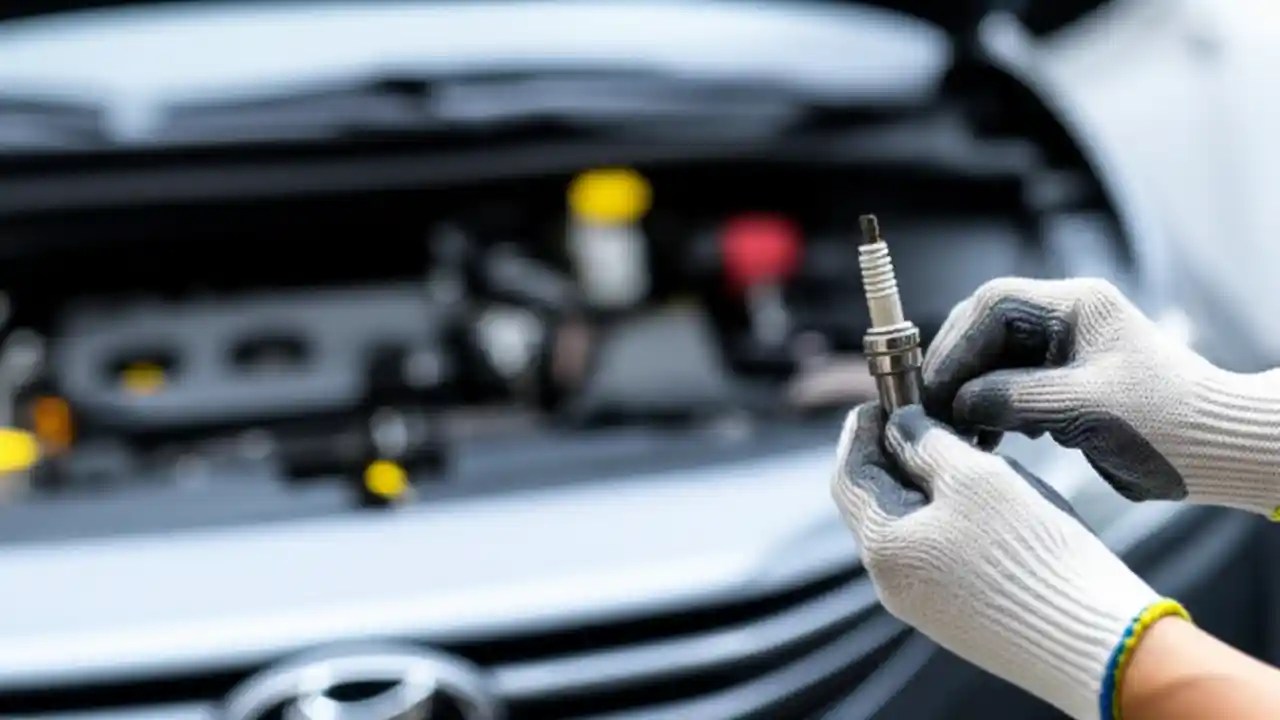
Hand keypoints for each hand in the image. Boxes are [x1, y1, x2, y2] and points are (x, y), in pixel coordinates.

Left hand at [831, 403, 1178, 719]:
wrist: (1096, 640)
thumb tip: (899, 424)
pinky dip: (944, 516)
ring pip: (905, 526)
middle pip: (873, 501)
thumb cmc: (1033, 552)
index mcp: (882, 546)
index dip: (863, 430)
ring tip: (959, 449)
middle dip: (893, 455)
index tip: (887, 399)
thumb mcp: (975, 477)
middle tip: (923, 417)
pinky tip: (980, 497)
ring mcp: (923, 604)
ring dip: (922, 484)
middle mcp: (890, 582)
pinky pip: (934, 553)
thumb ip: (926, 443)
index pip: (849, 474)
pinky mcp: (957, 616)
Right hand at [923, 277, 1279, 515]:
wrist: (1216, 451)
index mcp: (1077, 306)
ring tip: (958, 430)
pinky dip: (990, 411)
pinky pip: (1008, 388)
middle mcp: (1067, 321)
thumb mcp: (1084, 408)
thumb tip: (958, 404)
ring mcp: (1064, 352)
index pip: (994, 305)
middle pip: (985, 329)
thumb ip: (1013, 399)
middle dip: (956, 368)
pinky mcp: (1063, 385)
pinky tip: (985, 439)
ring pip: (992, 360)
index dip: (957, 345)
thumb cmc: (1166, 422)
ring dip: (970, 393)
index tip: (938, 389)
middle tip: (934, 409)